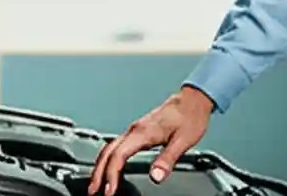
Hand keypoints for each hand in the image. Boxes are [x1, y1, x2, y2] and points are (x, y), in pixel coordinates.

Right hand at [87, 86, 213, 194]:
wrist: (193, 100)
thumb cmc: (189, 117)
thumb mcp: (183, 141)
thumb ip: (167, 159)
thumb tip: (156, 177)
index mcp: (143, 132)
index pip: (119, 155)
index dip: (111, 174)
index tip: (109, 190)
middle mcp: (135, 129)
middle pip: (108, 152)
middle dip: (98, 172)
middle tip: (93, 190)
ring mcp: (135, 129)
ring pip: (109, 147)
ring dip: (100, 165)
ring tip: (96, 183)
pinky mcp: (138, 130)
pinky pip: (116, 145)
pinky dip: (108, 158)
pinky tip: (109, 166)